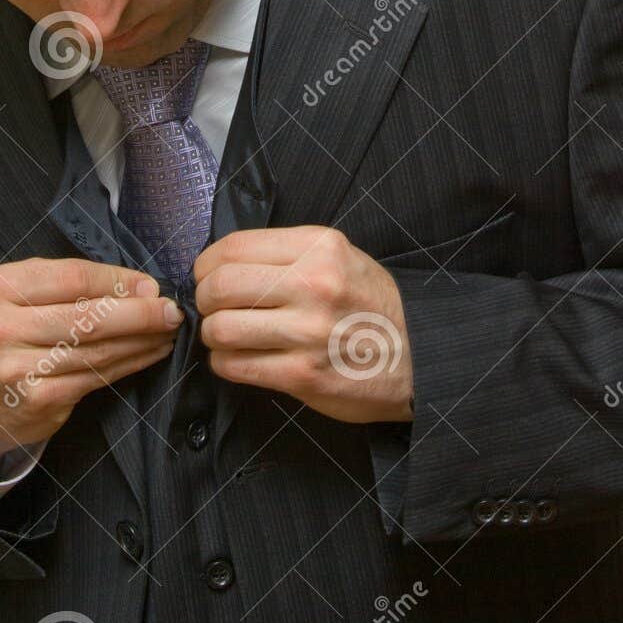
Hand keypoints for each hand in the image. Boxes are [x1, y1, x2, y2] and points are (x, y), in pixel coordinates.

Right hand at [0, 257, 184, 474]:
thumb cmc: (2, 332)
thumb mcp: (16, 293)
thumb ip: (66, 283)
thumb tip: (137, 286)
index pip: (72, 277)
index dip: (117, 281)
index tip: (150, 285)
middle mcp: (2, 328)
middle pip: (87, 317)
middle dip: (139, 313)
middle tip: (171, 310)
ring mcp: (18, 369)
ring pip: (96, 351)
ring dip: (140, 341)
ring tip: (166, 331)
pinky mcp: (38, 401)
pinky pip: (95, 378)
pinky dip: (127, 364)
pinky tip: (147, 354)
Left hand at [194, 226, 412, 422]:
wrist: (418, 358)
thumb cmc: (371, 305)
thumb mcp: (341, 257)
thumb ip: (288, 253)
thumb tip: (223, 263)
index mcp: (319, 247)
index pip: (234, 247)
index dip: (206, 263)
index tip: (206, 274)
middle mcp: (313, 284)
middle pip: (220, 286)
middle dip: (204, 299)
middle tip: (212, 307)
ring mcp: (307, 332)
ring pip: (221, 328)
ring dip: (213, 334)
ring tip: (226, 336)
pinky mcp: (303, 375)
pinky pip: (236, 366)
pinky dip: (225, 364)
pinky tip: (238, 359)